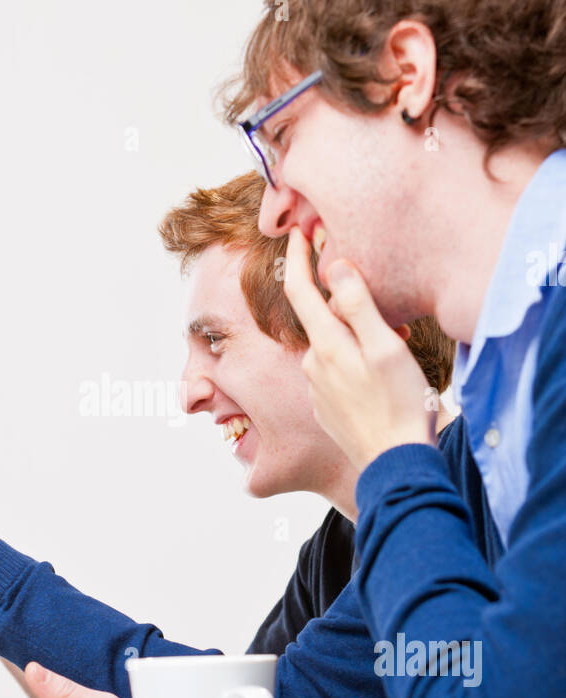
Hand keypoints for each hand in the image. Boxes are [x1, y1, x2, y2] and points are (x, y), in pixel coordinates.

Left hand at [284, 228, 436, 472]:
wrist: (396, 465)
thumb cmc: (400, 405)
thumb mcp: (385, 347)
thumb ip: (358, 304)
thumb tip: (333, 265)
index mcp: (325, 345)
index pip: (299, 289)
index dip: (297, 256)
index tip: (298, 231)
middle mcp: (312, 366)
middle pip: (323, 318)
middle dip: (351, 308)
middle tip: (395, 320)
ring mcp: (318, 390)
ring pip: (335, 347)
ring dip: (359, 340)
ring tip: (399, 353)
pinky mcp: (328, 409)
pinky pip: (338, 373)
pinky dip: (357, 364)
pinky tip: (384, 378)